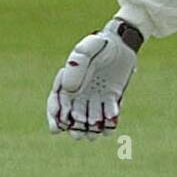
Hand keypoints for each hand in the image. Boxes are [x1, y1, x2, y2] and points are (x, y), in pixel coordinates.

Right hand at [46, 18, 138, 140]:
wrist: (122, 42)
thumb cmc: (100, 43)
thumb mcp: (87, 49)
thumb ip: (76, 66)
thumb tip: (68, 89)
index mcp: (68, 81)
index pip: (56, 102)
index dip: (54, 117)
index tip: (57, 128)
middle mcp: (80, 92)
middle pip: (73, 115)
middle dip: (75, 128)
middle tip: (79, 134)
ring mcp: (95, 96)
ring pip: (90, 118)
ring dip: (92, 128)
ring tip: (94, 134)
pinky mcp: (111, 97)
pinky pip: (108, 113)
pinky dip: (109, 121)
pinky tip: (110, 124)